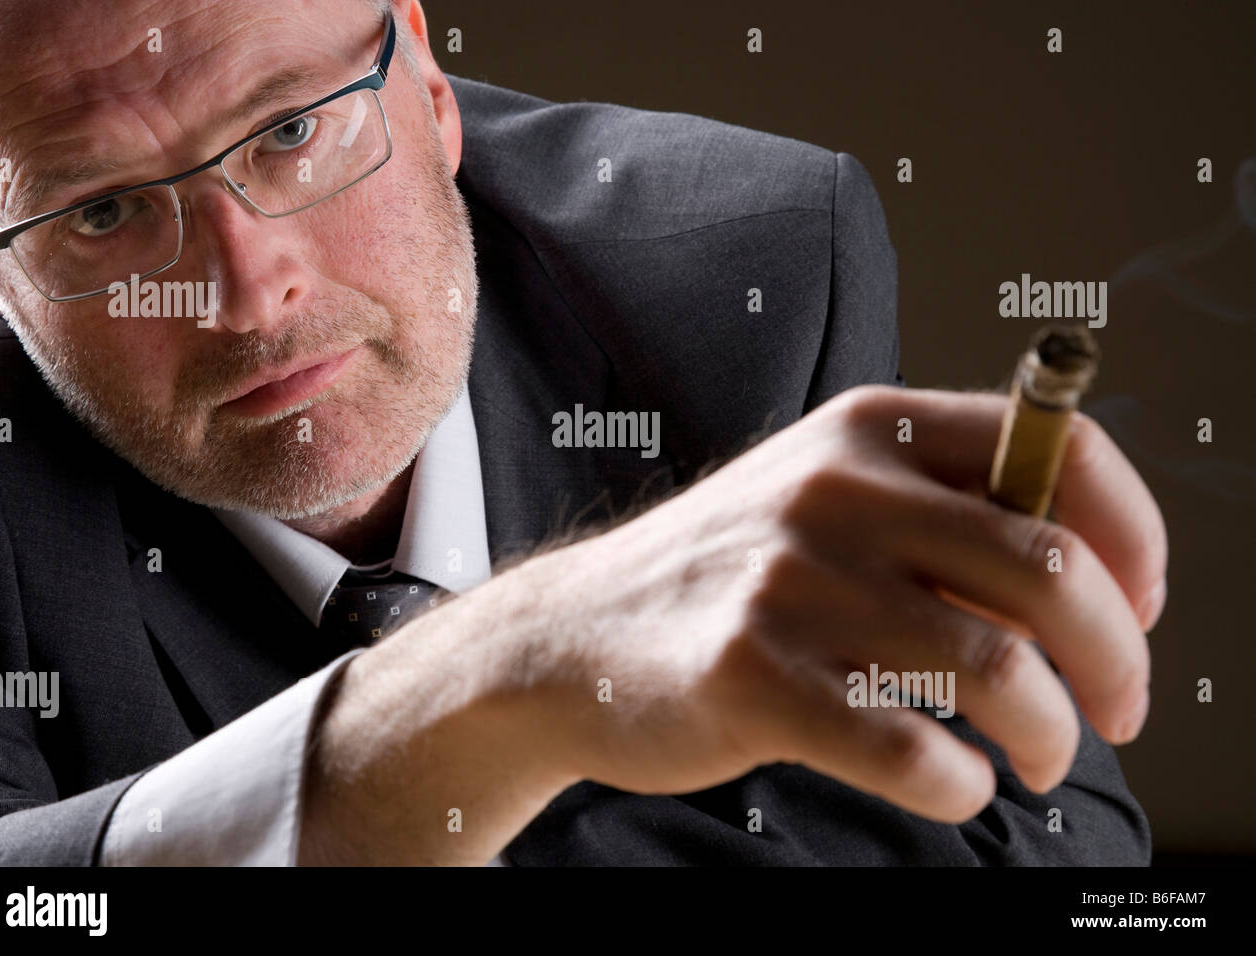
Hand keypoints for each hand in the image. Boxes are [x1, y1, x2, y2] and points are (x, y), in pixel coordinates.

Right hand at [523, 384, 1164, 823]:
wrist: (574, 634)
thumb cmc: (726, 573)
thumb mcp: (827, 495)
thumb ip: (944, 510)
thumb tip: (1094, 580)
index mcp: (872, 428)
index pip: (1059, 449)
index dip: (1134, 534)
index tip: (1141, 602)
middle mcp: (837, 490)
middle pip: (1050, 569)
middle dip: (1117, 659)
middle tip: (1117, 706)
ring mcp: (791, 583)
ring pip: (998, 669)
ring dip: (1048, 735)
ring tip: (1031, 756)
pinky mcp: (752, 676)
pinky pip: (912, 749)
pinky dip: (960, 783)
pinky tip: (951, 778)